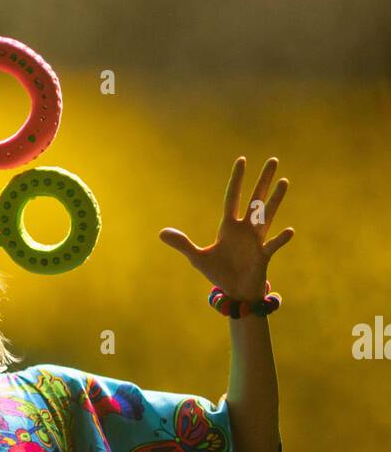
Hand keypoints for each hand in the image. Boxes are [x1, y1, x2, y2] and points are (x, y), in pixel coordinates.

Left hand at [160, 156, 293, 302]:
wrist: (235, 292)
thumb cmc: (219, 273)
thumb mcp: (197, 258)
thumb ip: (182, 244)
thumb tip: (161, 233)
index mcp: (229, 226)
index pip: (232, 197)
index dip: (236, 179)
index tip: (241, 159)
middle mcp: (245, 229)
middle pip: (255, 198)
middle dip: (263, 180)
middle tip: (273, 160)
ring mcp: (256, 241)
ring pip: (267, 215)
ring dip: (275, 200)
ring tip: (284, 181)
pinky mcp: (263, 256)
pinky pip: (273, 245)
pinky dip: (280, 239)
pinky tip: (289, 230)